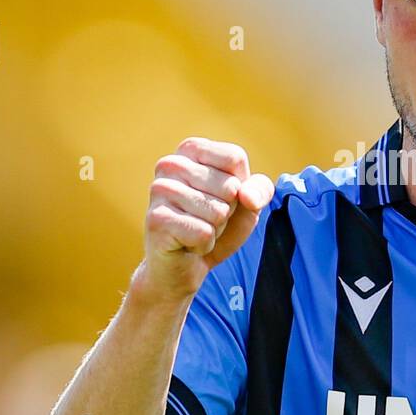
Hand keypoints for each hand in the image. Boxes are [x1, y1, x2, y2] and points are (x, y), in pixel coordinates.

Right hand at [141, 137, 273, 299]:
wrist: (185, 265)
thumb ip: (259, 190)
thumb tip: (247, 196)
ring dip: (215, 229)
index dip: (239, 186)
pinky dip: (204, 245)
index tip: (221, 198)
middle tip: (206, 219)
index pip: (234, 158)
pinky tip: (187, 244)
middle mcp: (170, 164)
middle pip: (229, 186)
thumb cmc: (215, 225)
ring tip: (195, 230)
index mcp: (191, 149)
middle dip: (227, 211)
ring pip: (218, 212)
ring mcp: (160, 190)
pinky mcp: (156, 219)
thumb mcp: (247, 203)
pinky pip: (204, 233)